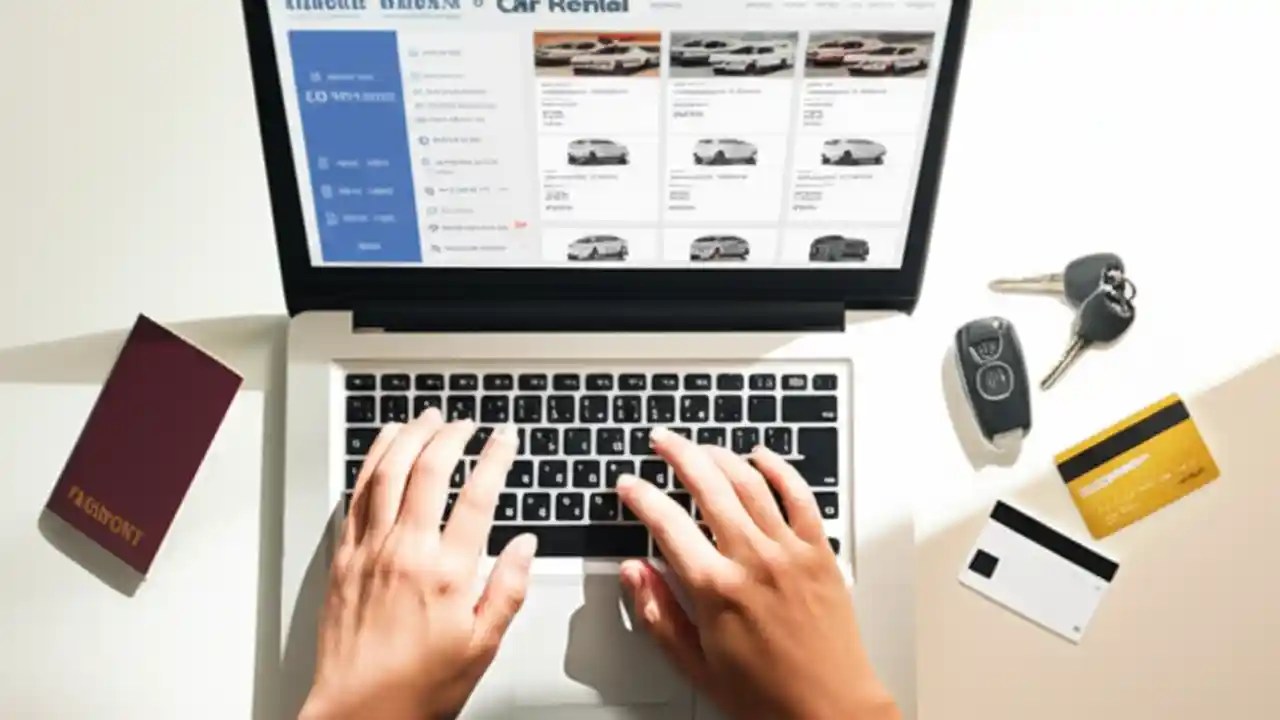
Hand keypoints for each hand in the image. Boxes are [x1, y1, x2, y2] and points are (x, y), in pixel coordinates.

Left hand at [300, 410, 535, 719]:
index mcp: (447, 573)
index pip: (477, 495)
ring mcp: (369, 551)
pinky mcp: (343, 558)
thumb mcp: (482, 646)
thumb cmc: (417, 688)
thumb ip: (507, 589)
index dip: (495, 457)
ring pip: (386, 472)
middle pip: (429, 469)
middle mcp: (406, 552)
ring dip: (408, 436)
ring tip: (425, 419)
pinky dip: (371, 463)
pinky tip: (381, 450)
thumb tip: (524, 547)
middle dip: (451, 435)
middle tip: (466, 423)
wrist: (356, 713)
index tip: (504, 439)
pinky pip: (356, 495)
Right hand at [617, 428, 898, 719]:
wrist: (831, 710)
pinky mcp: (820, 552)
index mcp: (717, 590)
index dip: (641, 497)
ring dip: (721, 455)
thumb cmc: (767, 697)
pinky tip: (762, 456)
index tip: (629, 485)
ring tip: (700, 445)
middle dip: (679, 455)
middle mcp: (753, 561)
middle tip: (661, 442)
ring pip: (750, 482)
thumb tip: (632, 574)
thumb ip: (658, 614)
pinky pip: (800, 496)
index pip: (667, 524)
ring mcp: (790, 552)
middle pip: (709, 486)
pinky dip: (780, 469)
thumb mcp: (695, 665)